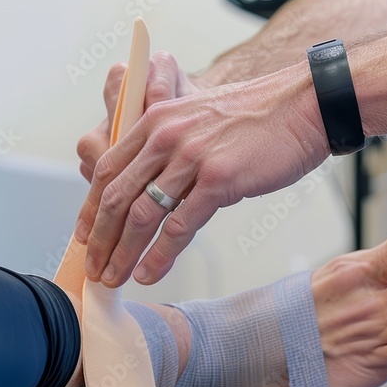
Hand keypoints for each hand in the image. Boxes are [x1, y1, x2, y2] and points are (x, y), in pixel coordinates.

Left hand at [75, 60, 329, 287]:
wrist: (301, 107)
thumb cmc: (256, 119)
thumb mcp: (198, 120)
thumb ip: (170, 147)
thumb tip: (151, 189)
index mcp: (155, 121)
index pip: (108, 170)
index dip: (91, 208)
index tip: (85, 236)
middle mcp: (165, 137)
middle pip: (117, 197)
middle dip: (101, 239)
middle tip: (94, 268)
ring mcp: (190, 157)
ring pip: (143, 215)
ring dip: (124, 253)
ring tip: (116, 278)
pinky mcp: (218, 179)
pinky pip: (179, 226)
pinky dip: (160, 256)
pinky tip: (150, 273)